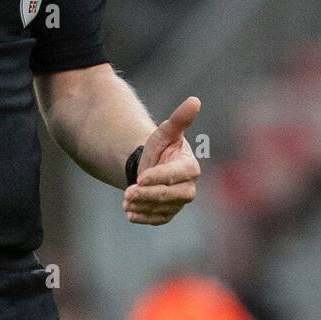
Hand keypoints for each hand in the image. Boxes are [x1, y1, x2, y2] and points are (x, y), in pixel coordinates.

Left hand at [123, 96, 200, 225]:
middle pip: (171, 195)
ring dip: (143, 206)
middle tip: (128, 193)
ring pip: (162, 209)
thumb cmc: (161, 147)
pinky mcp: (167, 213)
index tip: (140, 177)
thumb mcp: (166, 132)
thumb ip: (179, 119)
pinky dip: (143, 217)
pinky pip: (157, 219)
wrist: (151, 166)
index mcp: (190, 167)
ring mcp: (178, 203)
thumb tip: (194, 100)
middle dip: (149, 195)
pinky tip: (129, 213)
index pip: (177, 174)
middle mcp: (188, 187)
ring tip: (126, 200)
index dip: (159, 177)